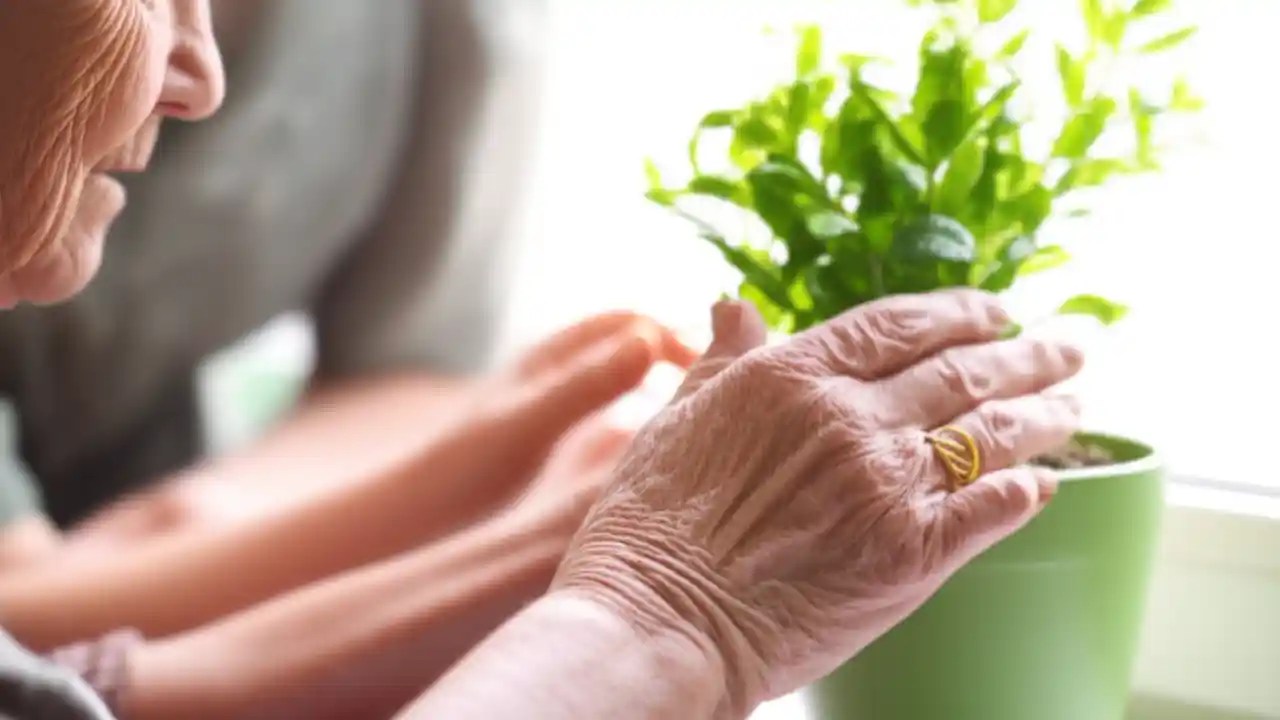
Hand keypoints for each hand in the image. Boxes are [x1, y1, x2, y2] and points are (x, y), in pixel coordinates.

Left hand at [427, 311, 693, 514]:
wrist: (414, 514)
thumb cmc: (466, 470)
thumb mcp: (532, 424)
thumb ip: (588, 384)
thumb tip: (650, 340)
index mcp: (550, 355)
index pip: (630, 322)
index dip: (676, 334)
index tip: (714, 366)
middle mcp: (553, 369)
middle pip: (631, 344)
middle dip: (677, 354)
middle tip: (721, 386)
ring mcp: (552, 402)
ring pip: (623, 379)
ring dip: (661, 386)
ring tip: (701, 413)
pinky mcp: (550, 437)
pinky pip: (610, 415)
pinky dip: (641, 419)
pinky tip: (656, 452)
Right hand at [553, 290, 1083, 715]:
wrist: (661, 617)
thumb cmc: (654, 524)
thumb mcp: (679, 417)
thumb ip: (723, 358)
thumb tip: (735, 304)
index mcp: (794, 376)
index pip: (900, 324)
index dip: (959, 312)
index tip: (996, 310)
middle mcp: (853, 418)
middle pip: (964, 371)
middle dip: (1027, 355)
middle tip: (1068, 349)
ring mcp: (888, 485)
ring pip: (991, 433)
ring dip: (1042, 416)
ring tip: (1074, 407)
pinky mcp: (912, 555)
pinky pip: (990, 511)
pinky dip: (1024, 492)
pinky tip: (1044, 485)